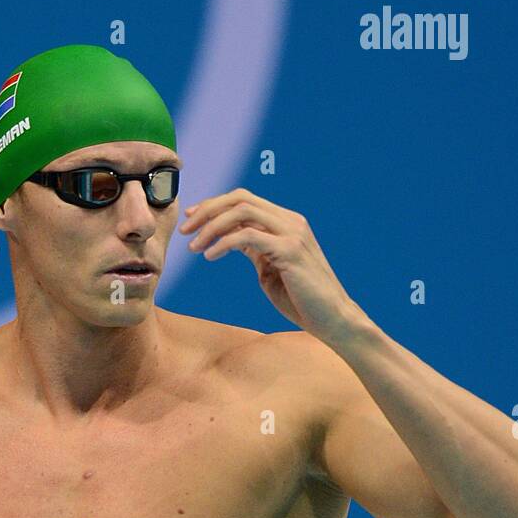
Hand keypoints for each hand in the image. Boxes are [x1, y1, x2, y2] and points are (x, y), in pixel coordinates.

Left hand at [179, 190, 356, 338]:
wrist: (332, 319)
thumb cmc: (302, 300)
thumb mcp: (270, 269)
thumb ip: (255, 250)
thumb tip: (232, 240)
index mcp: (286, 223)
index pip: (245, 200)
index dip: (215, 206)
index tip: (192, 221)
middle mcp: (290, 222)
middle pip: (240, 198)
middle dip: (208, 210)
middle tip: (185, 230)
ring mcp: (292, 233)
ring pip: (242, 211)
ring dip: (211, 226)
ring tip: (194, 247)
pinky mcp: (290, 250)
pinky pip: (247, 236)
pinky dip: (223, 243)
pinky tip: (210, 257)